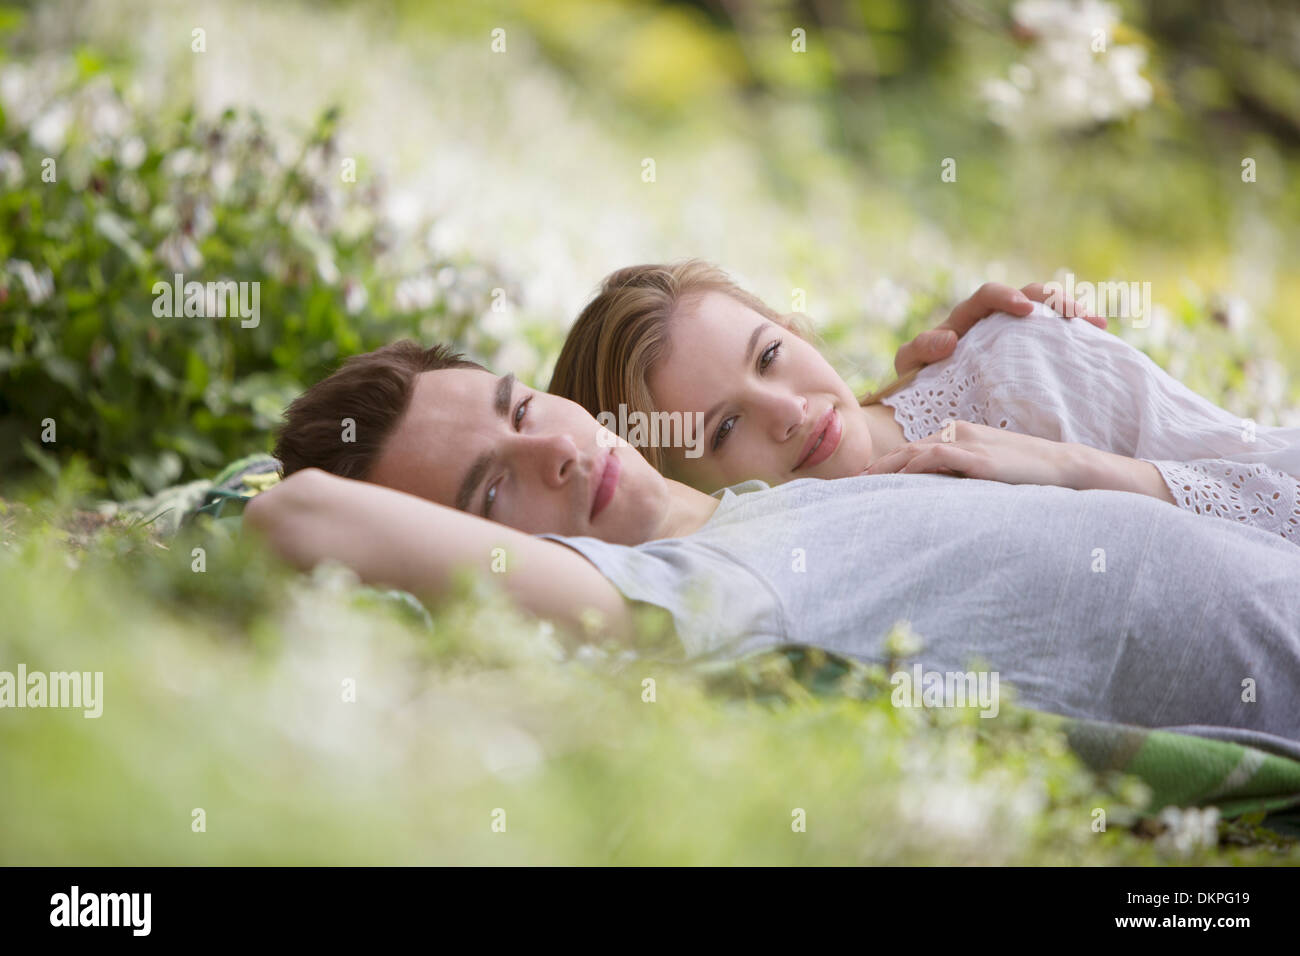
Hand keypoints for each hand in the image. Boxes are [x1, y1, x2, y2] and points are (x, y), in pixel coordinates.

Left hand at [862, 420, 1089, 488]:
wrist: (1061, 467)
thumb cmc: (1024, 472)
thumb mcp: (984, 468)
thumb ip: (958, 472)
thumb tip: (932, 493)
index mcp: (956, 433)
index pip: (912, 448)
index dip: (886, 464)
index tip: (864, 480)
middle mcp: (956, 432)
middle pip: (905, 449)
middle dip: (877, 467)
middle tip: (851, 484)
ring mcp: (967, 442)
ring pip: (914, 451)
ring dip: (886, 469)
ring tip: (864, 485)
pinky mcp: (977, 457)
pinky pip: (935, 457)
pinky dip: (913, 468)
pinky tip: (896, 482)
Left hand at [892, 282, 1106, 376]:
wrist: (927, 401)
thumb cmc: (917, 379)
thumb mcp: (910, 365)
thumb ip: (919, 349)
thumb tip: (949, 339)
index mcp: (966, 318)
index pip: (988, 295)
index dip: (1007, 296)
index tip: (1025, 310)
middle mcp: (994, 321)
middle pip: (1030, 295)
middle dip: (1054, 299)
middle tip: (1075, 314)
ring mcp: (1015, 336)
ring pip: (1048, 314)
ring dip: (1072, 314)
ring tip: (1095, 324)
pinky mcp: (1029, 353)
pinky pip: (1055, 339)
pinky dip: (1074, 338)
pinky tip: (1098, 344)